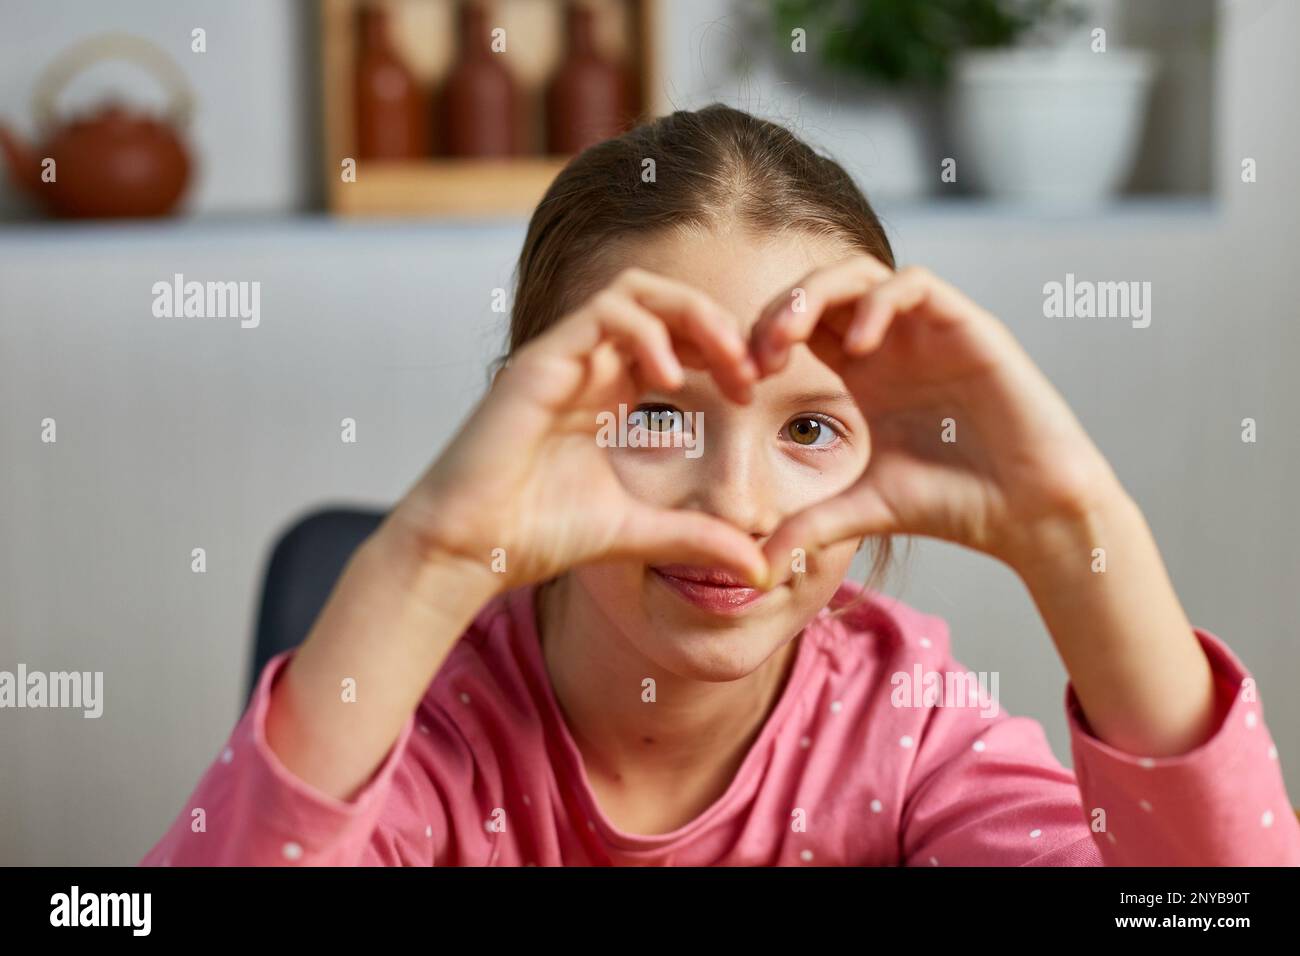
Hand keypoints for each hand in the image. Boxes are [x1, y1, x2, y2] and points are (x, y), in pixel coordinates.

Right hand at [383, 267, 769, 595]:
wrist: (469, 548)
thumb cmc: (537, 535)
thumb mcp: (639, 533)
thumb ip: (697, 538)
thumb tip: (759, 567)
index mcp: (609, 391)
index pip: (677, 337)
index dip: (724, 351)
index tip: (753, 391)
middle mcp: (588, 365)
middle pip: (663, 300)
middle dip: (719, 325)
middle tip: (751, 372)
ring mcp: (563, 357)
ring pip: (636, 290)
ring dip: (692, 316)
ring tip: (724, 365)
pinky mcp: (539, 361)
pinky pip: (603, 313)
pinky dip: (647, 332)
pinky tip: (671, 381)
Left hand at [749, 255, 1125, 582]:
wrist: (1028, 514)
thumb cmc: (954, 505)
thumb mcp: (862, 511)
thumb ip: (807, 527)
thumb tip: (755, 570)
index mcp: (864, 372)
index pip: (801, 327)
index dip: (763, 340)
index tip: (740, 381)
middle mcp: (893, 343)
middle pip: (822, 290)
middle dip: (779, 310)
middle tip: (758, 354)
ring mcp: (928, 330)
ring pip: (861, 273)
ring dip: (816, 295)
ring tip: (789, 339)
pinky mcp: (968, 327)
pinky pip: (915, 284)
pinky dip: (878, 303)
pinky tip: (857, 348)